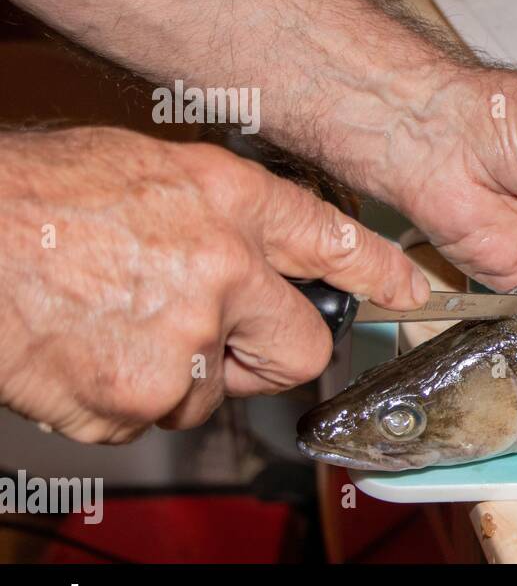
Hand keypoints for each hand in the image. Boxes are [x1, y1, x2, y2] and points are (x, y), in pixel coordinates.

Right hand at [0, 127, 426, 442]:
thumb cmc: (39, 196)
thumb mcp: (150, 168)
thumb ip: (223, 212)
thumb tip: (263, 252)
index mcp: (228, 203)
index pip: (335, 242)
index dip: (380, 273)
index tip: (407, 292)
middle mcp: (222, 272)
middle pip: (300, 351)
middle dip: (268, 355)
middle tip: (219, 338)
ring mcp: (182, 343)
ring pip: (213, 392)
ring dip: (176, 374)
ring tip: (114, 322)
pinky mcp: (133, 400)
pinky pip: (150, 416)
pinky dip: (121, 396)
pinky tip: (86, 347)